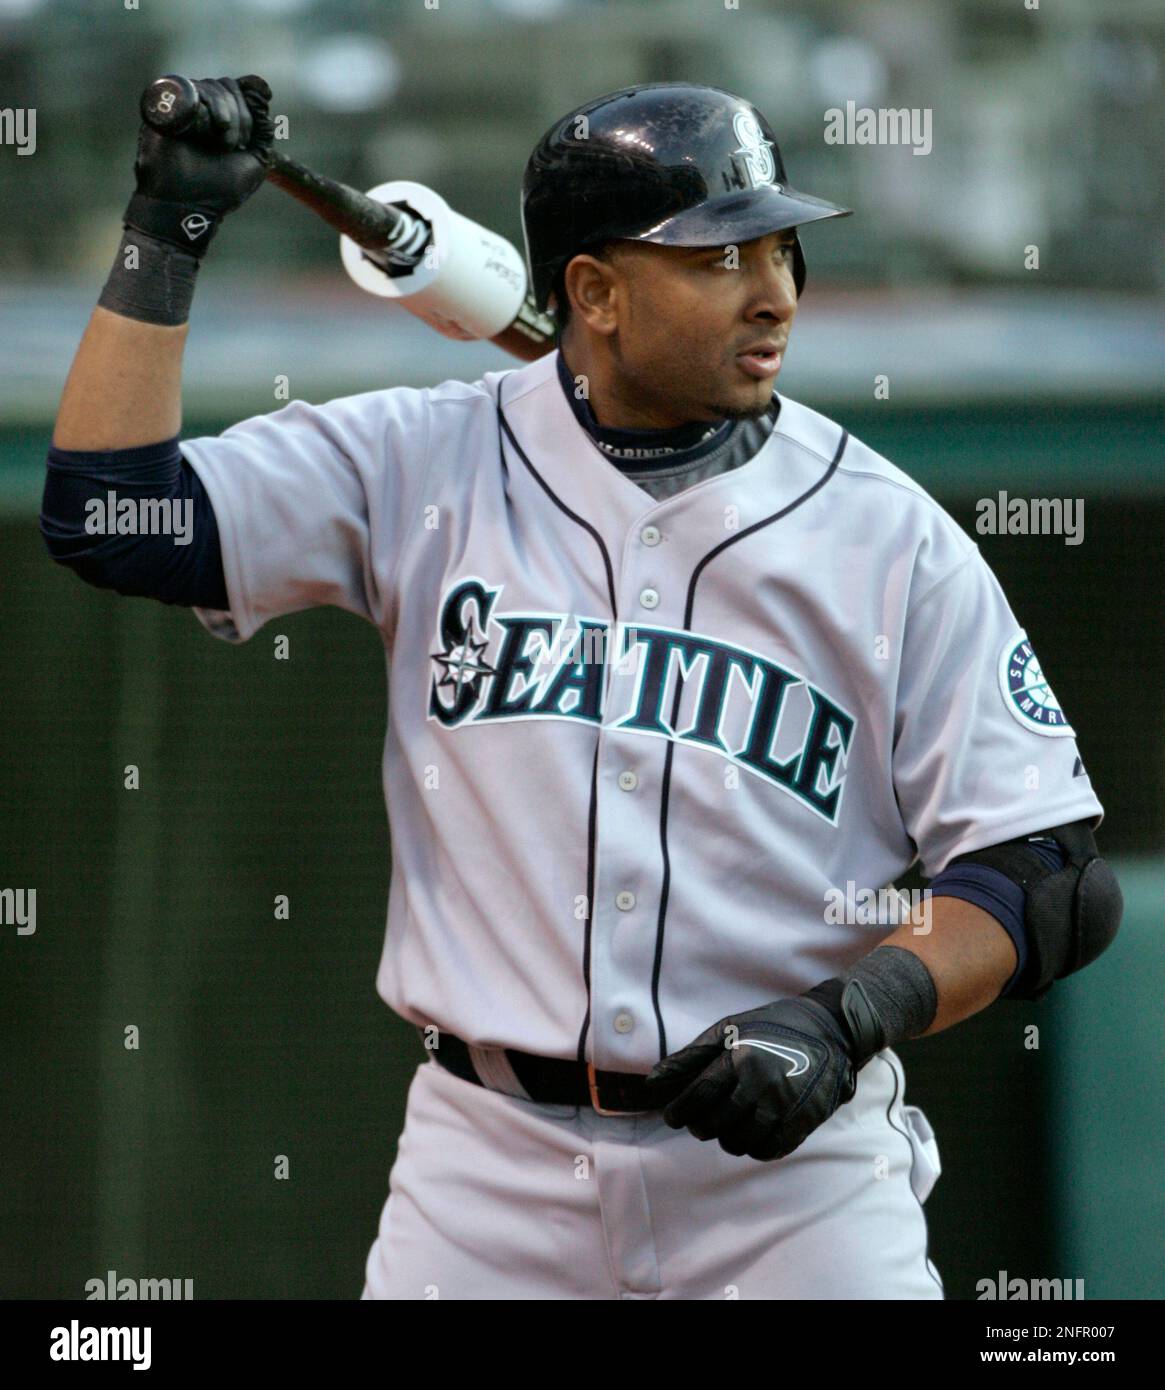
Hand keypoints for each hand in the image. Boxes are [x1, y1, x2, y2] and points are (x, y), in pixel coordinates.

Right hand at [126, 75, 274, 254]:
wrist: (185, 205)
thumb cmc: (218, 190)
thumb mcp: (254, 160)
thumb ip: (262, 129)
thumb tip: (262, 90)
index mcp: (220, 120)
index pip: (238, 91)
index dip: (249, 99)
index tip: (256, 118)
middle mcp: (200, 110)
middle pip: (227, 85)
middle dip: (242, 114)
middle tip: (235, 145)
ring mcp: (182, 108)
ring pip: (212, 86)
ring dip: (228, 114)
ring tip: (224, 144)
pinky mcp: (164, 107)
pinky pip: (191, 89)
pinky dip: (209, 105)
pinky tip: (214, 128)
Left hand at [643, 991, 858, 1161]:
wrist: (831, 1031)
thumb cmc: (772, 1027)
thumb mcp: (729, 1029)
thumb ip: (691, 1057)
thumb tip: (652, 1081)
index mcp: (741, 1057)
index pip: (698, 1097)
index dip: (679, 1112)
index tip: (672, 1118)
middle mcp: (762, 1083)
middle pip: (716, 1123)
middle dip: (700, 1127)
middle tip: (699, 1123)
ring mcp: (785, 1105)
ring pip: (740, 1141)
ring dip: (726, 1139)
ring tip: (726, 1127)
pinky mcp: (804, 1121)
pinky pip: (769, 1150)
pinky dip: (753, 1147)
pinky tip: (750, 1134)